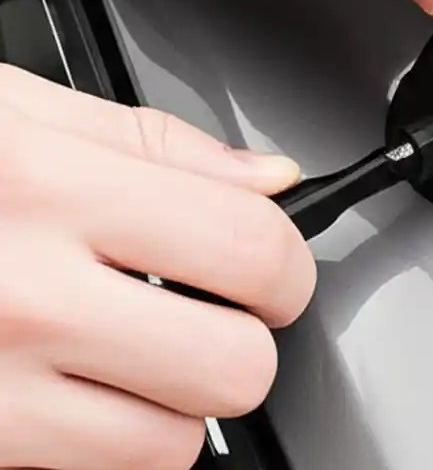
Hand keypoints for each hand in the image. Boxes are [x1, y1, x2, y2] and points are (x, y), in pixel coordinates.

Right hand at [0, 65, 314, 469]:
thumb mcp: (7, 115)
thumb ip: (150, 145)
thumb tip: (271, 180)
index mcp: (42, 189)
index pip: (252, 248)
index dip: (285, 266)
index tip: (270, 268)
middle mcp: (18, 296)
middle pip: (236, 367)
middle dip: (240, 342)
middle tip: (207, 314)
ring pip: (175, 443)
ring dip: (172, 401)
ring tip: (127, 351)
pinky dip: (109, 441)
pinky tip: (71, 387)